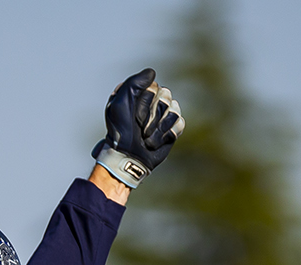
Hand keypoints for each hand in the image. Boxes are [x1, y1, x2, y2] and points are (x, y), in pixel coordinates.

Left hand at [92, 68, 184, 187]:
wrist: (129, 156)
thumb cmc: (121, 131)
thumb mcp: (120, 103)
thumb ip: (134, 83)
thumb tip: (152, 72)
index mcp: (138, 93)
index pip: (153, 88)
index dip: (144, 104)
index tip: (133, 116)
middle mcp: (152, 101)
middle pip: (166, 97)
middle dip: (153, 116)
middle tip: (140, 128)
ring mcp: (163, 114)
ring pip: (174, 110)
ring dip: (159, 127)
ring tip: (147, 136)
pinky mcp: (171, 128)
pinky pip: (180, 123)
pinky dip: (168, 134)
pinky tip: (157, 140)